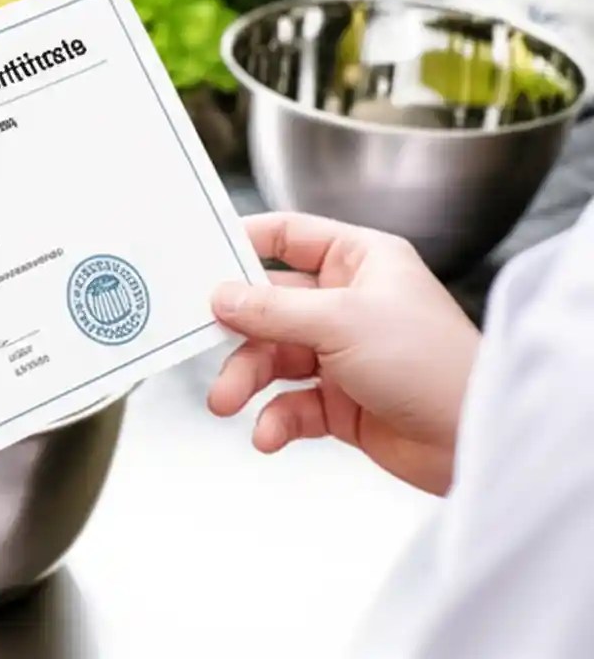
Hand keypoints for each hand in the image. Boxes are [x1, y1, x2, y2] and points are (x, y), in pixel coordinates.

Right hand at [208, 212, 480, 494]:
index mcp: (360, 262)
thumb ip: (273, 310)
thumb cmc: (432, 364)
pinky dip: (274, 418)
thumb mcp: (341, 322)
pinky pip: (290, 404)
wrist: (474, 440)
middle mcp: (349, 303)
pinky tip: (269, 433)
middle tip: (208, 348)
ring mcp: (344, 354)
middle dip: (238, 334)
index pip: (291, 237)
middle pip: (269, 306)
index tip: (203, 258)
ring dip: (246, 380)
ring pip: (273, 358)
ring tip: (228, 401)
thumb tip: (222, 297)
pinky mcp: (341, 402)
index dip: (246, 244)